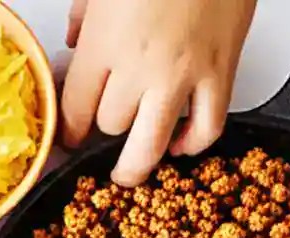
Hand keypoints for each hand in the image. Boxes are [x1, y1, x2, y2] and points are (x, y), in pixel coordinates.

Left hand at [62, 0, 256, 185]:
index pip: (76, 107)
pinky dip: (193, 144)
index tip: (70, 137)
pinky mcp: (220, 75)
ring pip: (152, 145)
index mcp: (105, 42)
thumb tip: (76, 36)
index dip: (69, 131)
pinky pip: (207, 128)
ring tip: (131, 170)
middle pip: (111, 126)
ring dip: (138, 165)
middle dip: (104, 132)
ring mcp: (182, 75)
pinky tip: (181, 143)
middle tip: (102, 137)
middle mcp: (140, 66)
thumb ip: (84, 15)